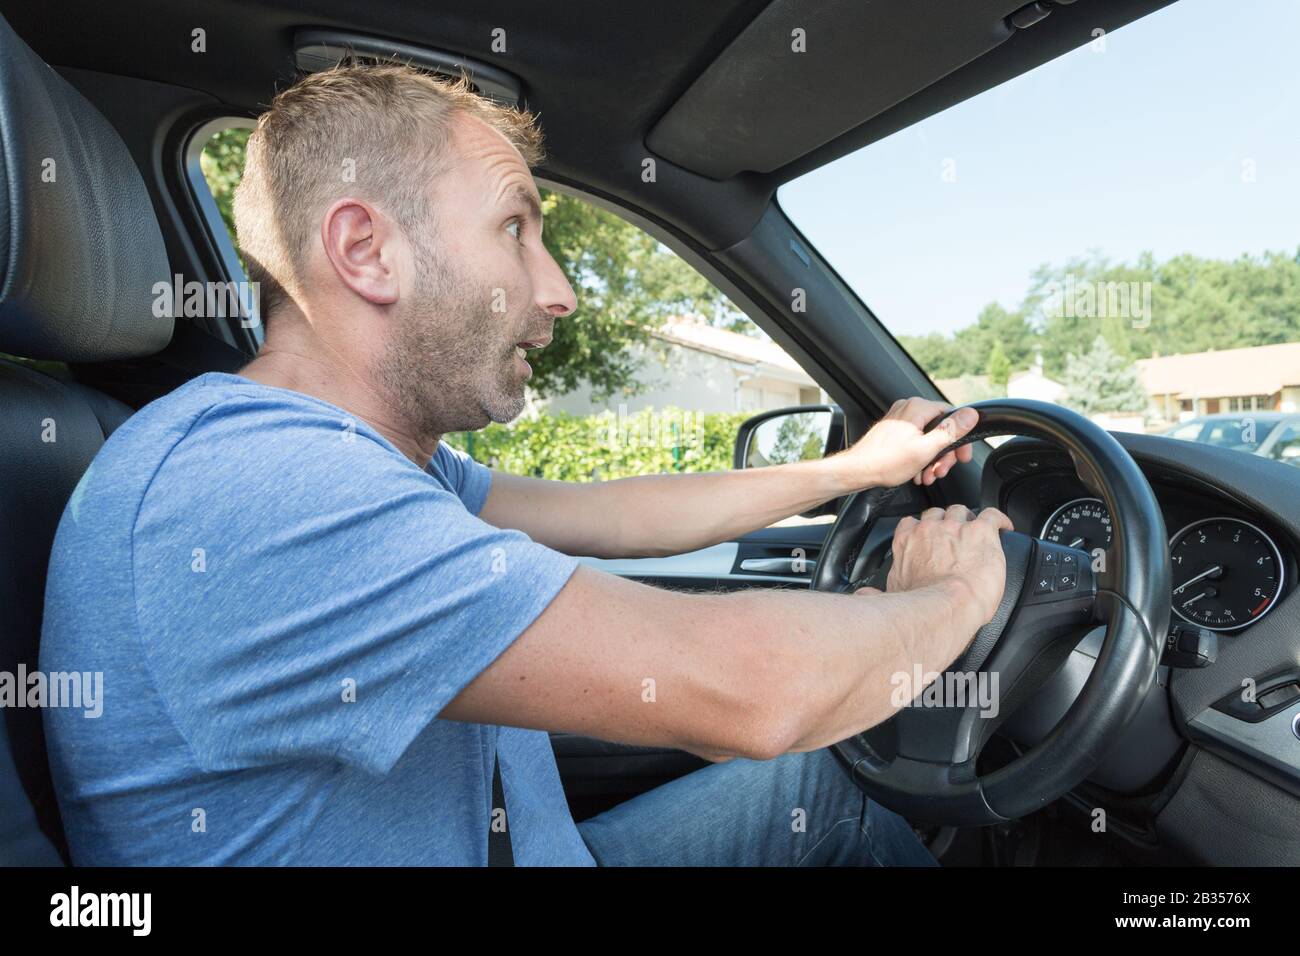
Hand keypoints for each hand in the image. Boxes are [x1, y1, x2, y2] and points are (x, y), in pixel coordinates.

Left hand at [827, 398, 978, 491]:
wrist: (857, 472)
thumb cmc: (886, 462)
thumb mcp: (926, 449)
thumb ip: (950, 431)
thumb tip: (971, 414)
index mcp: (918, 408)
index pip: (952, 416)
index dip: (960, 439)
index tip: (962, 456)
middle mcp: (909, 409)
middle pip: (940, 429)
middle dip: (944, 454)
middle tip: (941, 471)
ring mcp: (901, 419)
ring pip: (928, 438)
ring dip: (932, 459)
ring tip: (927, 476)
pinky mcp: (894, 431)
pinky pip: (916, 441)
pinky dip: (920, 457)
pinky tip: (917, 473)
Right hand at [886, 505, 1012, 625]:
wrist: (945, 608)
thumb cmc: (919, 607)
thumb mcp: (890, 595)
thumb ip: (877, 589)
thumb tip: (864, 595)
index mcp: (906, 542)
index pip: (910, 523)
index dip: (921, 529)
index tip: (927, 537)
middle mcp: (929, 530)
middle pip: (938, 514)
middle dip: (945, 523)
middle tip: (954, 538)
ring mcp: (956, 528)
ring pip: (962, 511)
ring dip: (969, 520)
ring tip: (977, 532)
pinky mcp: (981, 532)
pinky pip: (993, 516)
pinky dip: (1000, 521)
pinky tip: (1004, 526)